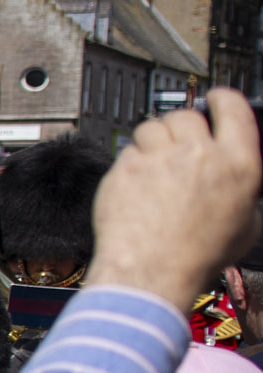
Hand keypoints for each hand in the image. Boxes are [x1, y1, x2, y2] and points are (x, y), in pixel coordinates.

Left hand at [87, 91, 262, 314]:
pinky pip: (128, 150)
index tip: (215, 98)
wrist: (151, 273)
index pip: (233, 108)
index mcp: (238, 164)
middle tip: (176, 145)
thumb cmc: (195, 257)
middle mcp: (200, 154)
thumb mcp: (246, 226)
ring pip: (153, 126)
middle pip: (188, 115)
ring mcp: (160, 158)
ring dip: (153, 140)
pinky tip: (135, 183)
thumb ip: (245, 194)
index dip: (223, 99)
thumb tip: (241, 186)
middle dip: (181, 126)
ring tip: (154, 165)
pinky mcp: (127, 167)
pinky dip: (131, 161)